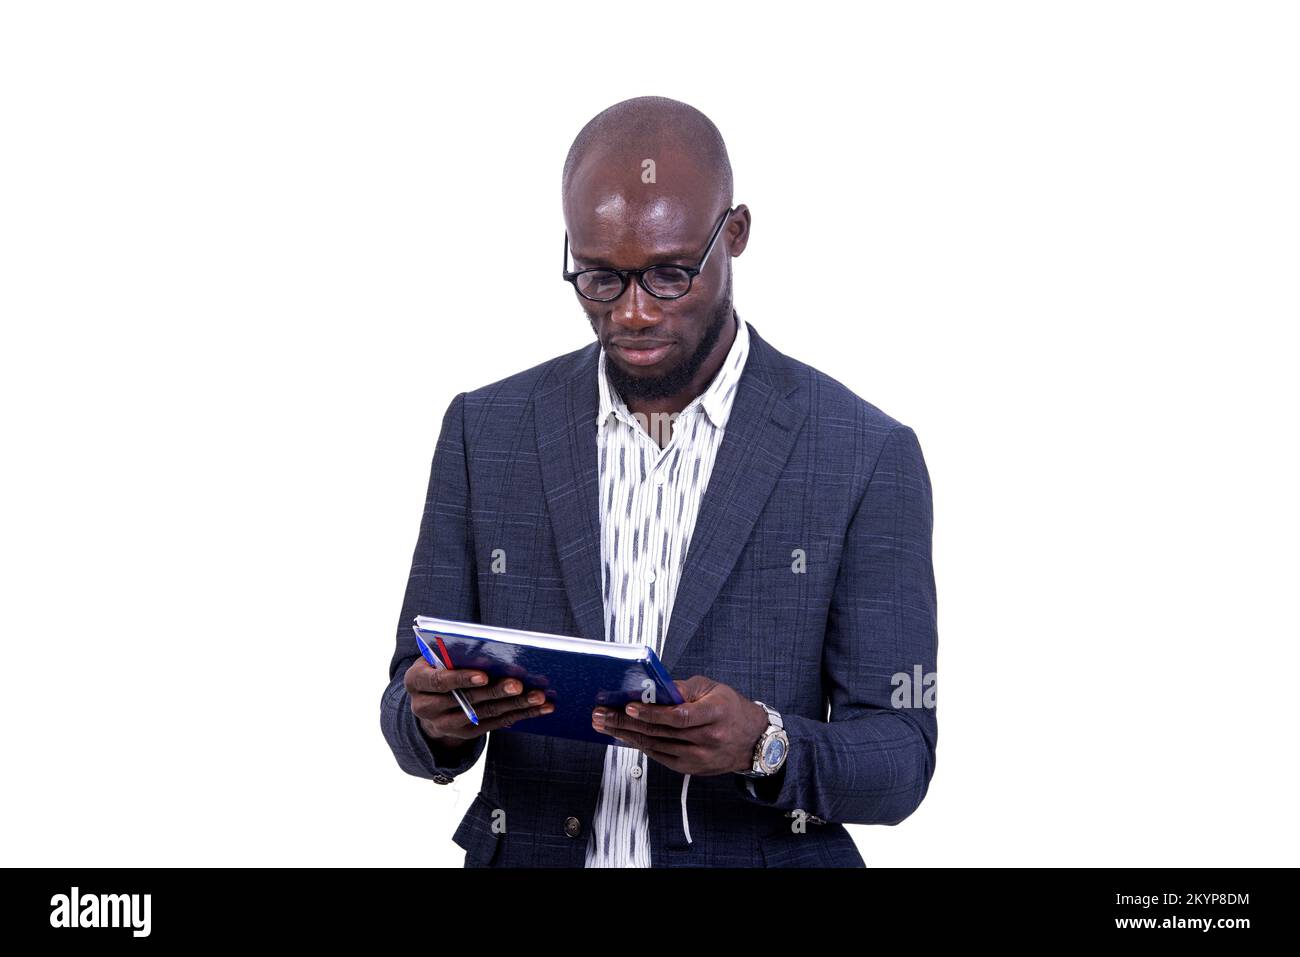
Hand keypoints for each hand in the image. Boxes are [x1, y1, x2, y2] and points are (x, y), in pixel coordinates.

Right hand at [404, 658, 553, 746]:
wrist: (428, 699)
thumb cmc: (438, 665)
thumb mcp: (436, 656)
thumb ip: (454, 653)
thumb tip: (491, 653)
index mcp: (416, 681)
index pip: (439, 681)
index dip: (461, 679)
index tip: (484, 675)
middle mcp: (426, 707)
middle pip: (467, 699)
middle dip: (496, 691)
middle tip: (519, 684)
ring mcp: (445, 724)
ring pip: (485, 714)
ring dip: (515, 705)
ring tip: (539, 697)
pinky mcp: (464, 734)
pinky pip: (495, 724)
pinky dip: (520, 715)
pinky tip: (540, 708)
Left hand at [590, 675, 768, 775]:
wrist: (753, 741)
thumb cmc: (731, 709)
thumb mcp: (712, 688)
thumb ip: (683, 688)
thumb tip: (653, 687)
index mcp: (715, 713)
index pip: (679, 716)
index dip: (652, 713)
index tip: (629, 707)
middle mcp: (708, 738)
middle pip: (660, 732)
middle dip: (625, 723)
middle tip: (601, 715)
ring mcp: (699, 757)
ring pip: (655, 746)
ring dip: (625, 735)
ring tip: (604, 724)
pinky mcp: (691, 768)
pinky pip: (659, 756)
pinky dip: (639, 746)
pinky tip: (623, 737)